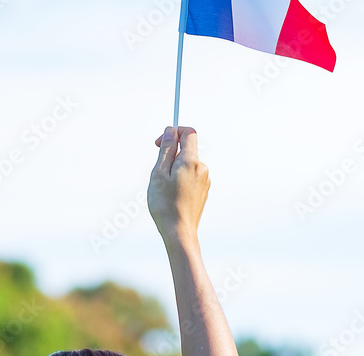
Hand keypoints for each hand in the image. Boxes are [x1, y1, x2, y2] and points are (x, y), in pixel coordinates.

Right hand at [148, 126, 209, 246]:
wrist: (179, 233)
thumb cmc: (165, 204)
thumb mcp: (159, 173)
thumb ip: (166, 149)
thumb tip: (171, 131)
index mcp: (191, 161)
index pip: (189, 133)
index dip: (174, 131)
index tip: (161, 142)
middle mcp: (202, 168)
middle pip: (187, 148)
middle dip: (171, 153)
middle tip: (158, 171)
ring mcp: (204, 180)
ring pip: (187, 163)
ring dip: (175, 167)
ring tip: (164, 187)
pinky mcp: (203, 190)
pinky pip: (191, 175)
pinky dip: (180, 177)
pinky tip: (172, 194)